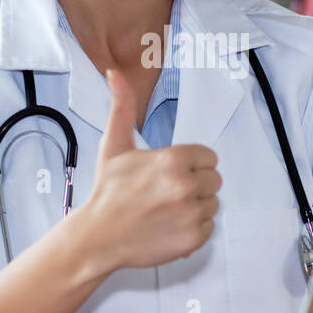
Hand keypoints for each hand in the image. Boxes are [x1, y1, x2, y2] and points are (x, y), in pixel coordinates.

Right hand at [75, 68, 221, 273]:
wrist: (98, 237)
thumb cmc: (107, 192)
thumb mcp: (114, 146)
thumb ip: (122, 107)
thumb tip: (114, 73)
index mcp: (173, 159)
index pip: (209, 157)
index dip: (191, 165)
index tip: (169, 174)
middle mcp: (185, 185)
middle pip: (214, 180)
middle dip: (195, 185)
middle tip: (166, 193)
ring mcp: (191, 213)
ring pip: (212, 204)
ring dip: (195, 207)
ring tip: (166, 210)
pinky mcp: (193, 238)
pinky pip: (209, 227)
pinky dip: (193, 228)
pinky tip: (170, 226)